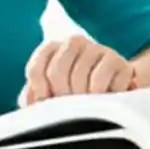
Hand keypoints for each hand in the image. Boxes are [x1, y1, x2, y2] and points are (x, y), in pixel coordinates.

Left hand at [20, 35, 134, 105]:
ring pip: (79, 77)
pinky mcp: (119, 62)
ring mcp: (98, 49)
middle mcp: (75, 42)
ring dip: (80, 99)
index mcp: (53, 46)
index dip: (39, 93)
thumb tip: (30, 102)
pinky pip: (100, 82)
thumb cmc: (75, 91)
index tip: (48, 103)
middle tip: (70, 106)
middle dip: (61, 95)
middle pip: (56, 72)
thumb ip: (34, 95)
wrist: (113, 87)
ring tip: (86, 105)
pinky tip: (102, 99)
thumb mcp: (51, 92)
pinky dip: (98, 96)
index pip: (36, 69)